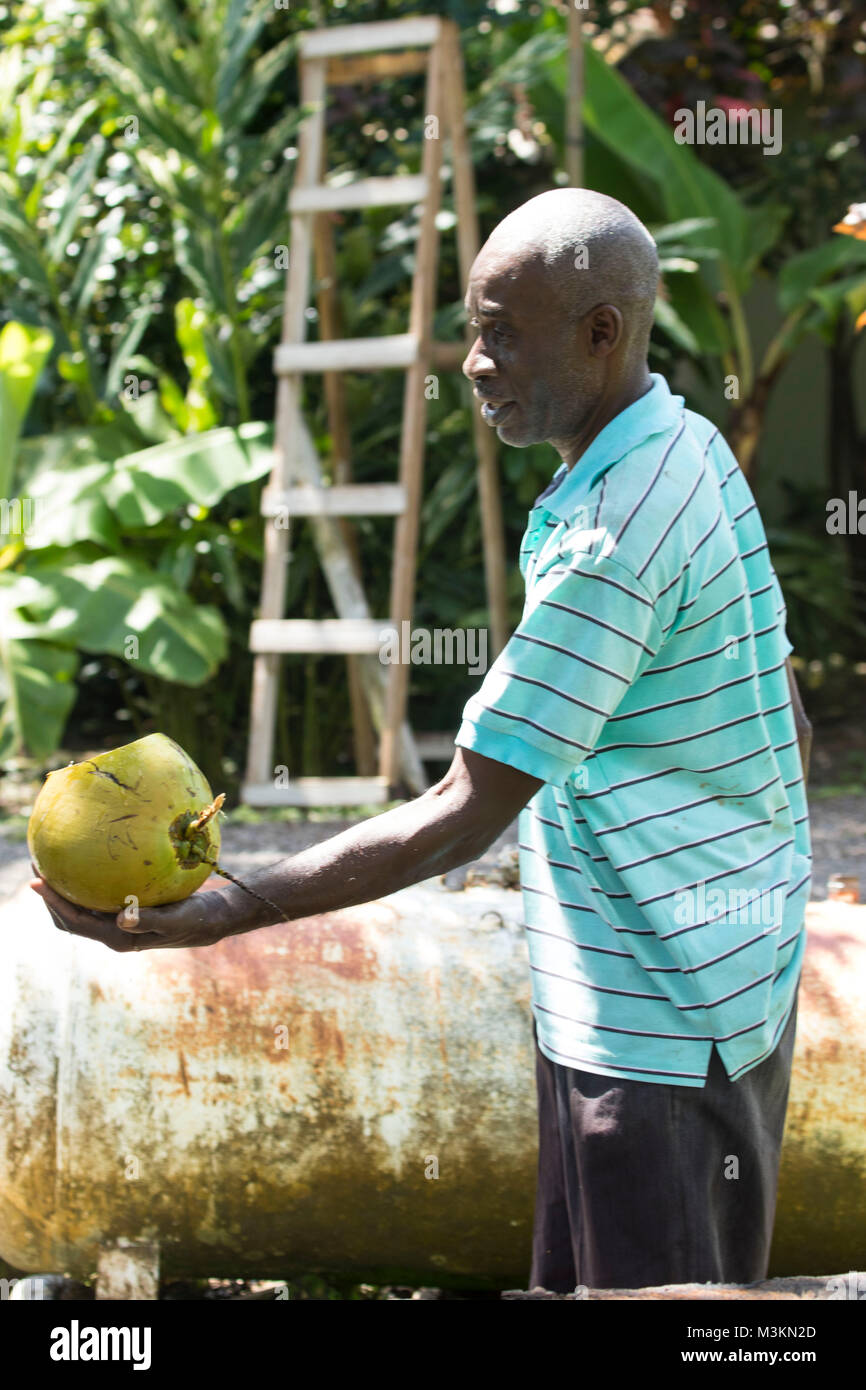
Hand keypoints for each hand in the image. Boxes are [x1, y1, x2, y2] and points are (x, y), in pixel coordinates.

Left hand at [29, 870, 249, 952]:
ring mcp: (117, 924)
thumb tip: (121, 918)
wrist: (211, 920)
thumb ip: (149, 920)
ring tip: (52, 863)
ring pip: (78, 910)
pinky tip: (84, 861)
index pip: (76, 921)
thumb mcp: (176, 918)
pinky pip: (94, 900)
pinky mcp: (125, 913)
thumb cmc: (195, 919)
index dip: (54, 903)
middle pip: (69, 918)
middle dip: (50, 897)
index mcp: (119, 938)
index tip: (37, 881)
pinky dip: (82, 885)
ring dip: (62, 892)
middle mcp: (113, 932)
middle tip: (38, 865)